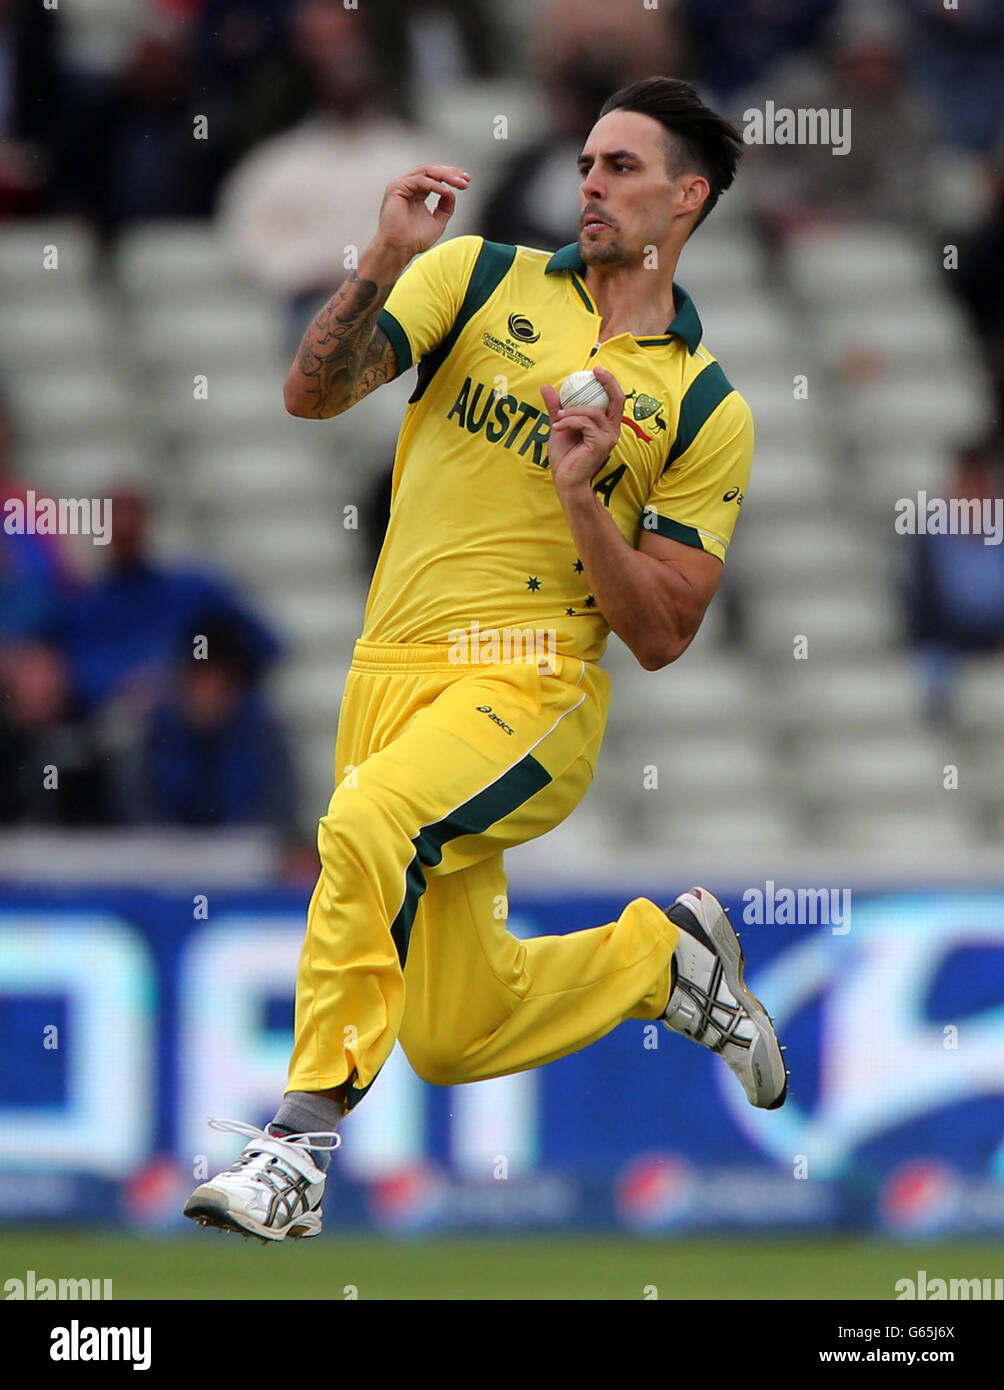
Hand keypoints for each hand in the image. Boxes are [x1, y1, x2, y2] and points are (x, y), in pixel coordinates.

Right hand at [373, 164, 470, 260]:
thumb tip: (452, 193)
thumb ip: (446, 207)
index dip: (451, 177)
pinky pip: (419, 181)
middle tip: (464, 179)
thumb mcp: (438, 221)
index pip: (435, 178)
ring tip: (458, 183)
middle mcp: (408, 187)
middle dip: (450, 173)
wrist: (400, 249)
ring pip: (426, 172)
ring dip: (445, 176)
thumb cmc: (413, 240)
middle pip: (432, 171)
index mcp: (417, 194)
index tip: (466, 181)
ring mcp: (401, 186)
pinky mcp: (396, 188)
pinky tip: (445, 191)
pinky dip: (434, 185)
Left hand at [540, 367, 624, 494]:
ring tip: (557, 418)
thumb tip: (547, 387)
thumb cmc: (566, 458)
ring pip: (593, 411)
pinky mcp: (601, 444)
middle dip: (608, 382)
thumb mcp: (560, 426)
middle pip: (618, 399)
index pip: (615, 399)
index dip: (609, 382)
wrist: (566, 481)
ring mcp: (608, 437)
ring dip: (572, 411)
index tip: (596, 370)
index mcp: (605, 425)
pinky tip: (558, 427)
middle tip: (594, 372)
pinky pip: (585, 423)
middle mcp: (612, 430)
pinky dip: (569, 421)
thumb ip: (557, 408)